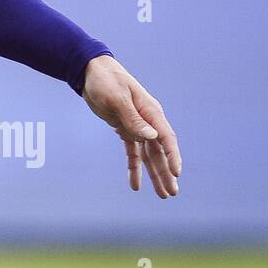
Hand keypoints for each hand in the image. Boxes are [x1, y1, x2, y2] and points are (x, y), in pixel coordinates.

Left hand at [82, 56, 181, 198]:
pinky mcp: (124, 129)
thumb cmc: (106, 80)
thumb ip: (134, 119)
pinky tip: (135, 185)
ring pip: (149, 155)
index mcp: (150, 112)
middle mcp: (148, 121)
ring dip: (155, 174)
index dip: (172, 156)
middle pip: (160, 151)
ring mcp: (137, 126)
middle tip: (172, 193)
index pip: (166, 138)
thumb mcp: (117, 98)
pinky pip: (132, 152)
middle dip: (166, 172)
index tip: (177, 173)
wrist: (90, 72)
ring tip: (163, 195)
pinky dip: (134, 168)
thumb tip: (153, 137)